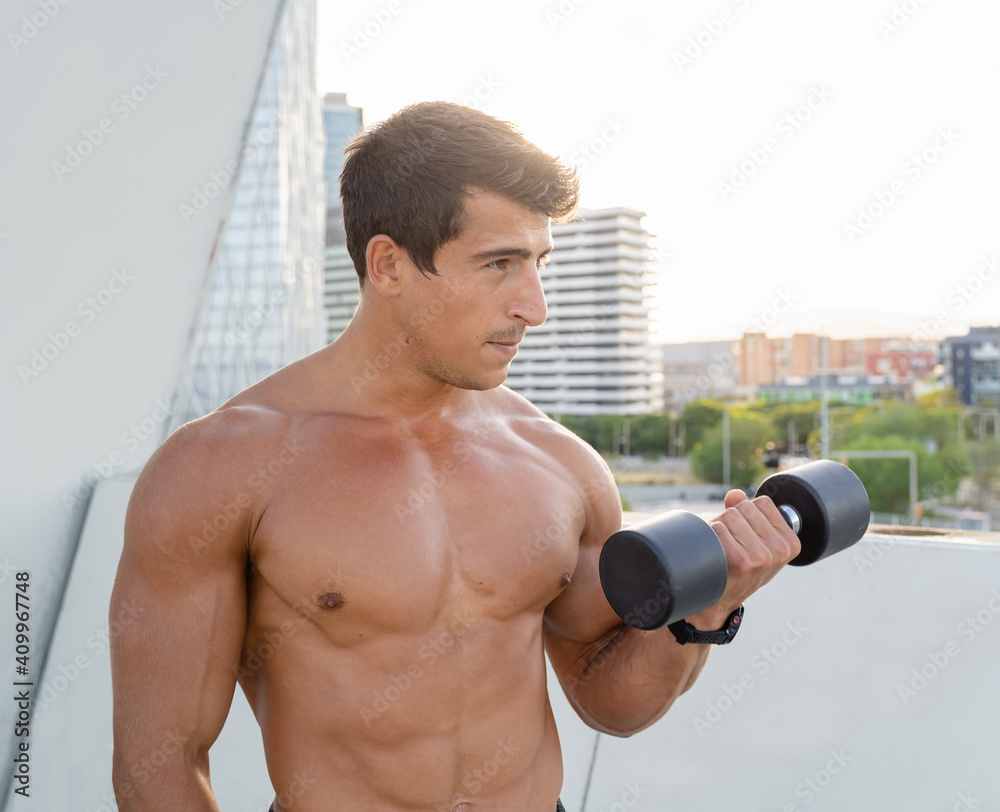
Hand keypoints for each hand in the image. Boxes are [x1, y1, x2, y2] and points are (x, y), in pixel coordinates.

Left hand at [685, 489, 800, 631]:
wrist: (720, 600)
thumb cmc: (738, 568)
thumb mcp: (753, 541)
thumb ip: (747, 513)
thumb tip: (735, 495)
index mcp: (790, 543)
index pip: (762, 503)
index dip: (747, 512)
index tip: (745, 533)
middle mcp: (780, 550)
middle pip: (745, 507)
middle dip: (732, 519)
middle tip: (731, 542)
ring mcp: (763, 557)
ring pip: (730, 515)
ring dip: (720, 526)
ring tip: (723, 547)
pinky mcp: (742, 561)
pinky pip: (719, 528)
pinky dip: (711, 534)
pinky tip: (715, 552)